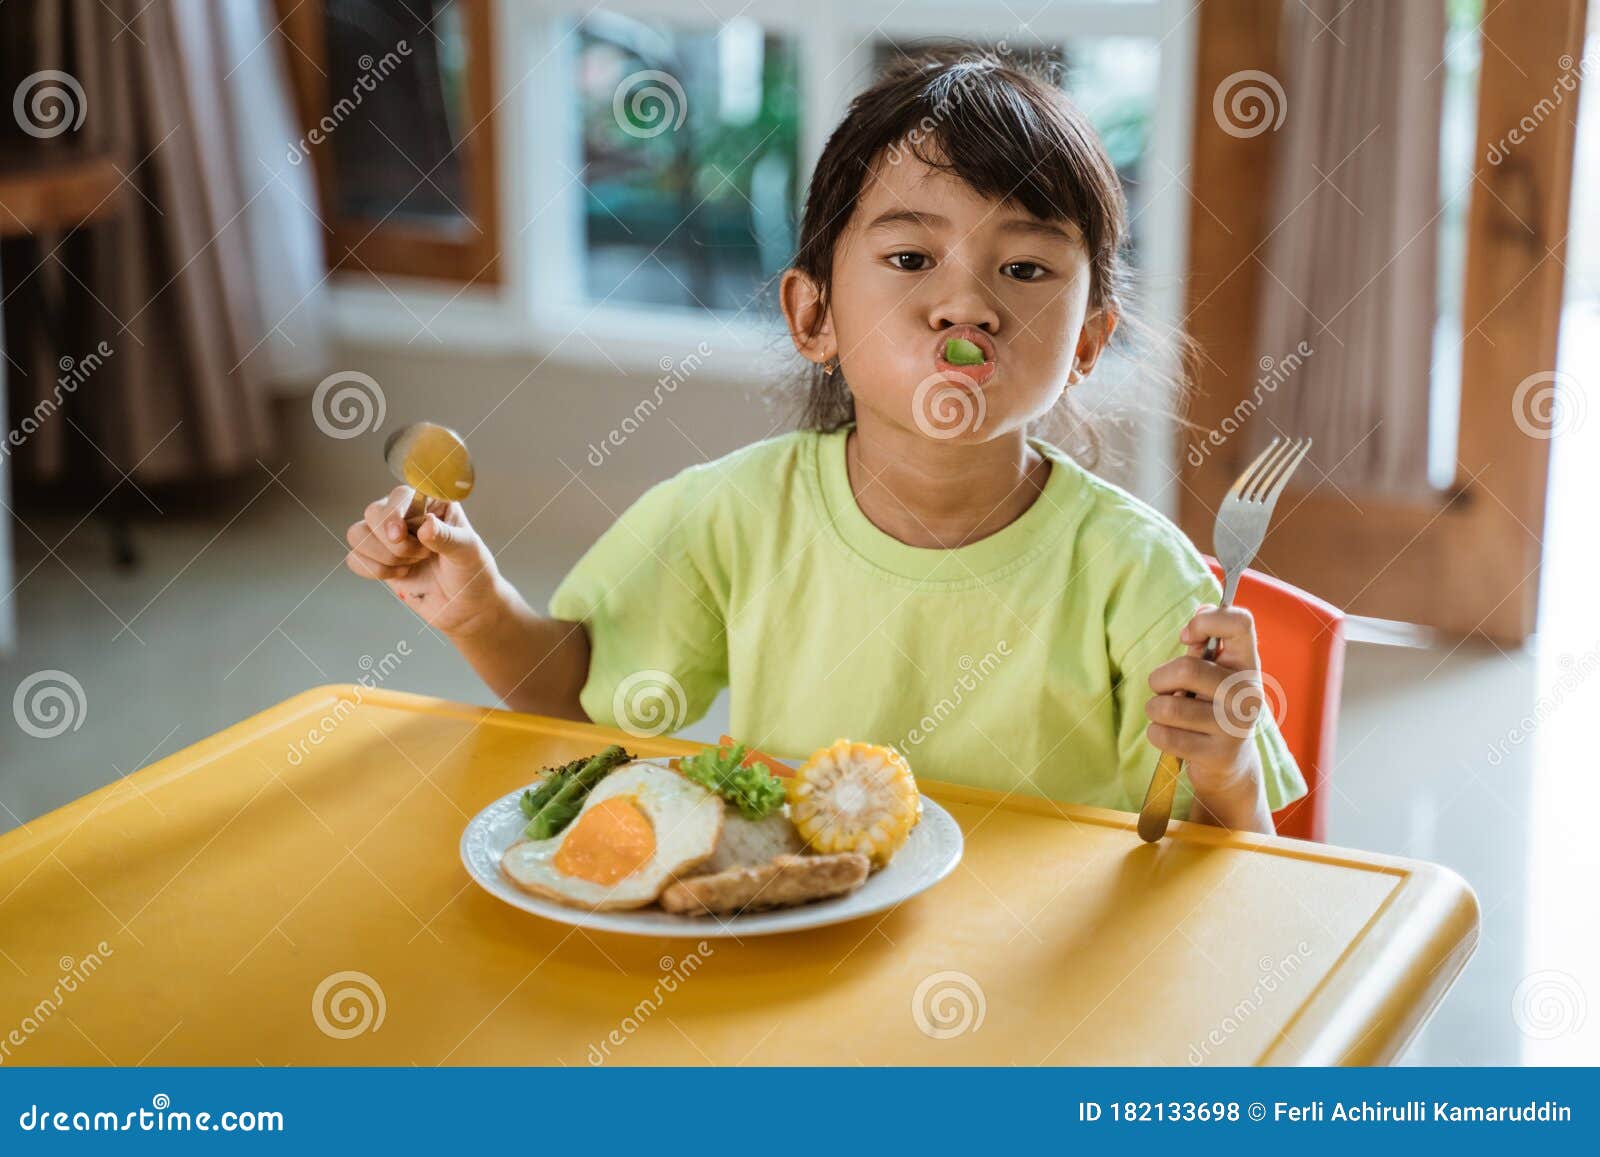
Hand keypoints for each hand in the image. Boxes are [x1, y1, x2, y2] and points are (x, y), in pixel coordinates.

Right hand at [344, 486, 507, 637]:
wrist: (466, 606)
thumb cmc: (472, 572)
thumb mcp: (468, 552)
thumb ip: (447, 537)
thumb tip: (427, 526)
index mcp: (430, 503)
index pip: (400, 494)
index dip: (394, 513)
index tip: (399, 535)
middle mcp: (405, 514)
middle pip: (373, 512)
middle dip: (394, 542)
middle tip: (422, 555)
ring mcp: (388, 537)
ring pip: (357, 534)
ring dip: (384, 556)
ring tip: (412, 564)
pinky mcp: (377, 560)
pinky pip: (354, 559)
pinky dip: (374, 570)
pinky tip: (401, 574)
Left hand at [1144, 604, 1268, 814]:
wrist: (1231, 766)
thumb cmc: (1213, 707)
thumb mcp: (1215, 672)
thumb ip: (1206, 642)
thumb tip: (1202, 608)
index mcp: (1246, 664)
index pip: (1240, 623)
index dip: (1206, 620)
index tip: (1187, 636)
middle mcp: (1247, 692)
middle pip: (1186, 669)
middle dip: (1160, 679)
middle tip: (1163, 689)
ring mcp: (1234, 725)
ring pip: (1167, 707)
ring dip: (1155, 709)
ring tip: (1166, 714)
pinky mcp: (1217, 754)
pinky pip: (1164, 735)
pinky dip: (1155, 733)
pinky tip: (1169, 735)